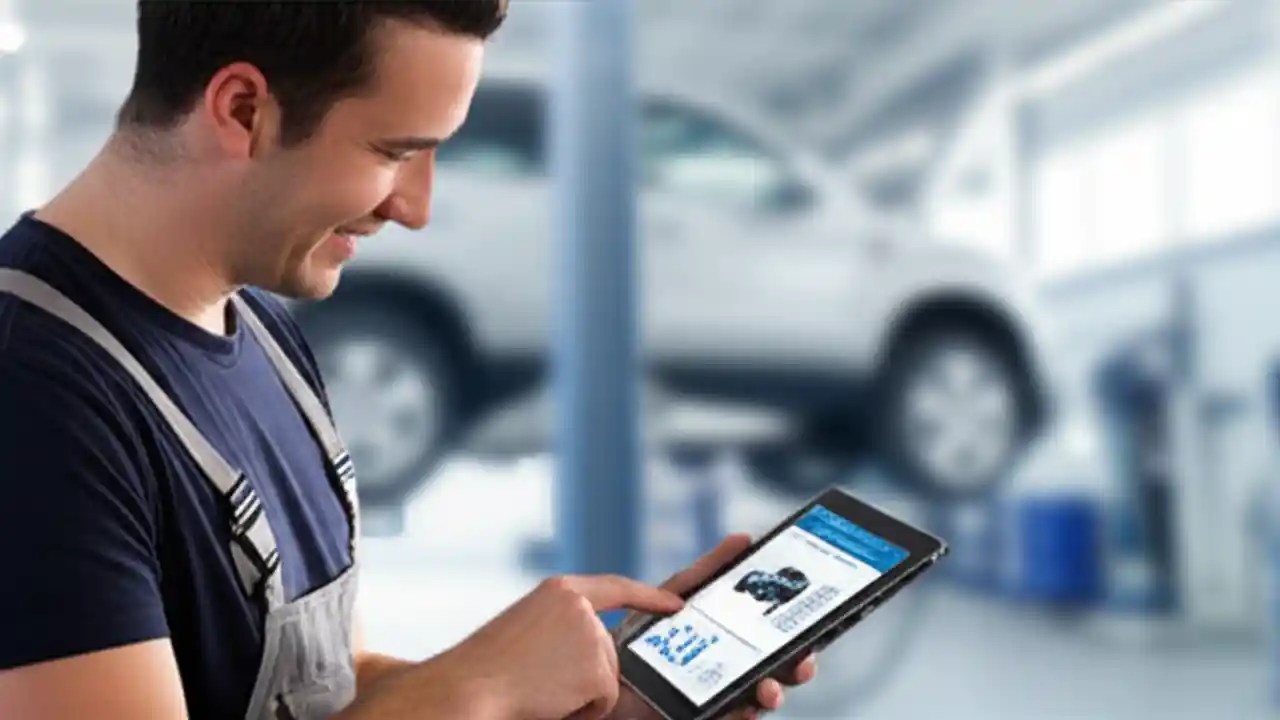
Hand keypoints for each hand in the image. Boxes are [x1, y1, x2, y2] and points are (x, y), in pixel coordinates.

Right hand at [431, 574, 683, 719]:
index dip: (649, 596)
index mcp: (559, 591)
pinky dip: (579, 712)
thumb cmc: (483, 670)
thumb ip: (563, 629)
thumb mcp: (527, 631)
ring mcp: (591, 636)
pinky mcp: (598, 669)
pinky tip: (548, 702)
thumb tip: (599, 648)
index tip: (676, 604)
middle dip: (583, 677)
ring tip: (537, 691)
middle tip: (539, 682)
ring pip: (605, 680)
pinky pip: (602, 702)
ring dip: (578, 696)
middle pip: (607, 652)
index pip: (616, 588)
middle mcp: (580, 606)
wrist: (466, 689)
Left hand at [607, 534, 819, 718]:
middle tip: (801, 663)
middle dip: (794, 671)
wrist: (594, 659)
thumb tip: (743, 538)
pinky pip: (720, 719)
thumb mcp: (678, 593)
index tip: (810, 636)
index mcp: (730, 644)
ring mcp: (709, 697)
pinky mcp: (689, 716)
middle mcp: (726, 674)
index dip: (796, 643)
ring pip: (752, 701)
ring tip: (769, 688)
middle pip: (772, 674)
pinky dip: (737, 717)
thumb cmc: (639, 630)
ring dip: (770, 695)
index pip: (773, 646)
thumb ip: (709, 569)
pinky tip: (743, 709)